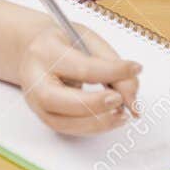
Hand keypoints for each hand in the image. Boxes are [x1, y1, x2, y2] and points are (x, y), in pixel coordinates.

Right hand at [18, 24, 140, 134]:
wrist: (33, 49)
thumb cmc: (62, 43)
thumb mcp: (87, 40)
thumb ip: (111, 63)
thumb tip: (131, 98)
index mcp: (45, 51)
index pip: (81, 67)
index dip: (112, 71)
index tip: (136, 68)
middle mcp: (34, 78)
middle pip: (60, 100)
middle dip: (94, 104)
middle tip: (120, 100)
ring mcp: (34, 101)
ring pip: (63, 122)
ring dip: (98, 122)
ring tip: (122, 114)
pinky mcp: (42, 115)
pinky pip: (68, 129)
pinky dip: (93, 127)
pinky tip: (110, 118)